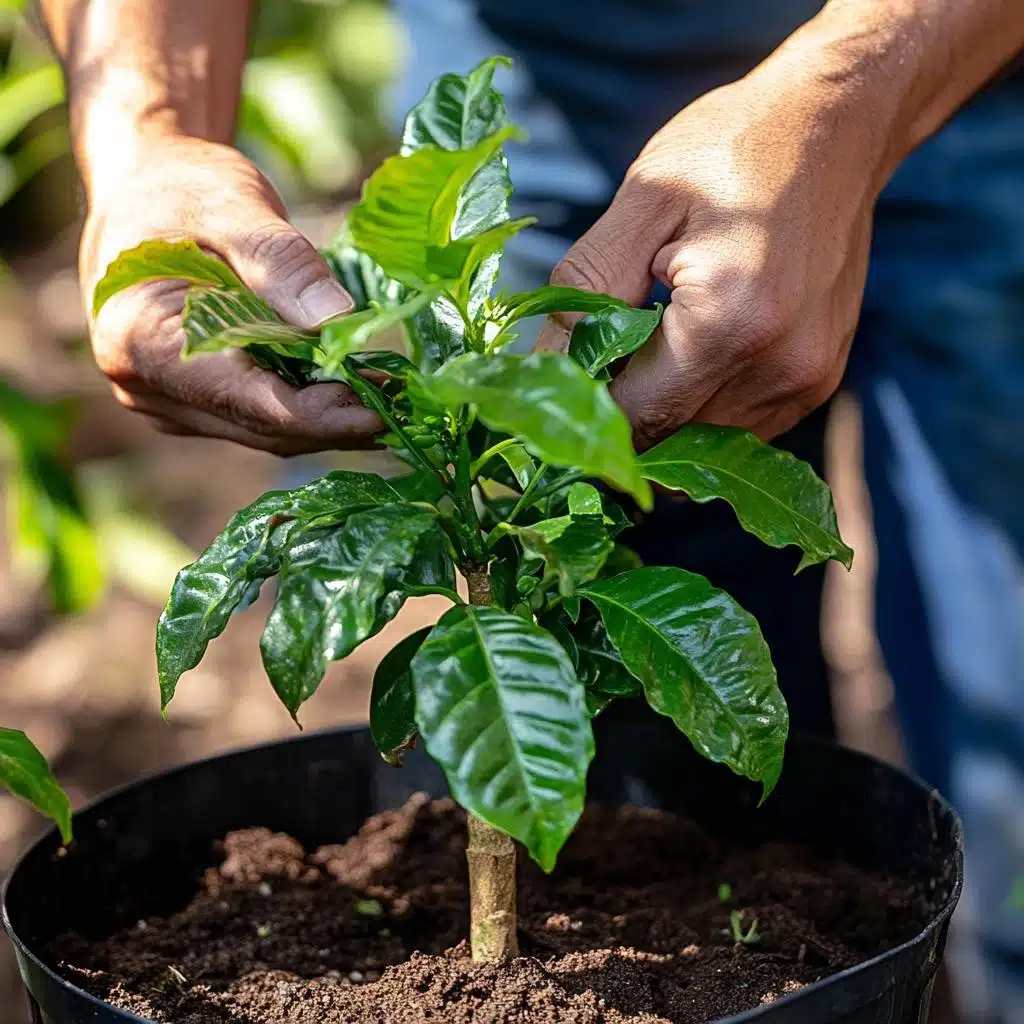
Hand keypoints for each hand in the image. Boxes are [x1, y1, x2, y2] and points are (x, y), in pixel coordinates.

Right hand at [81, 133, 380, 453]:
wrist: (146, 191)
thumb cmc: (180, 188)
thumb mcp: (232, 205)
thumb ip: (280, 263)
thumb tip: (336, 320)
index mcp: (141, 340)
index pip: (246, 400)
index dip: (319, 414)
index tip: (381, 411)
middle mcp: (148, 386)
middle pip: (262, 428)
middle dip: (336, 421)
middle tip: (406, 406)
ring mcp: (170, 401)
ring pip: (266, 433)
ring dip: (330, 422)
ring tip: (393, 400)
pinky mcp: (196, 403)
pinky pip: (262, 420)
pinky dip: (310, 410)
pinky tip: (358, 394)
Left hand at [538, 65, 880, 448]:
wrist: (834, 124)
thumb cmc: (731, 148)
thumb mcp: (642, 201)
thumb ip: (586, 291)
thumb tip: (541, 367)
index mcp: (729, 321)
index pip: (635, 417)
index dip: (588, 410)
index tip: (563, 379)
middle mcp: (779, 366)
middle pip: (670, 441)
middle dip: (624, 415)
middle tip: (601, 358)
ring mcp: (808, 381)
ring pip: (704, 443)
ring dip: (665, 414)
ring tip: (652, 345)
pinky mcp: (820, 382)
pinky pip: (740, 429)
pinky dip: (704, 407)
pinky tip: (693, 352)